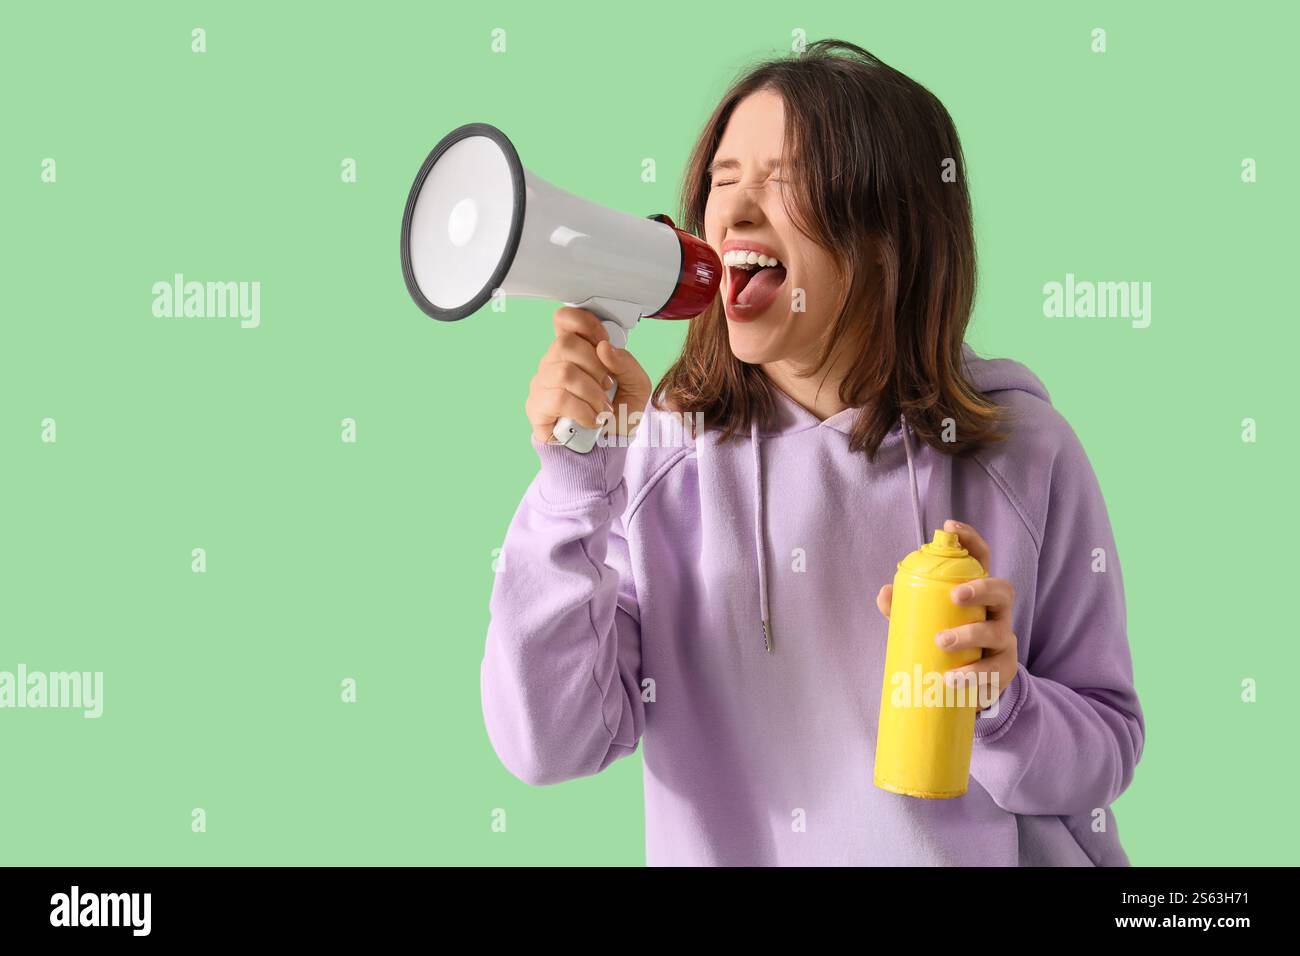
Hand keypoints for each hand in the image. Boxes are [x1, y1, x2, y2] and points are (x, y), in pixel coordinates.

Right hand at [525, 307, 651, 444]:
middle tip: (606, 385)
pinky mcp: (537, 407)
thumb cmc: (617, 414)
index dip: (584, 323)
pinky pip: (558, 398)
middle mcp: (554, 363)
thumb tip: (604, 348)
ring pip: (564, 372)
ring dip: (592, 393)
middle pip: (565, 343)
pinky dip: (584, 411)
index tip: (603, 341)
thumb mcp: (636, 386)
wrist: (606, 449)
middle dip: (595, 366)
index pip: (564, 319)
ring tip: (602, 408)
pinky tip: (592, 420)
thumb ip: (626, 363)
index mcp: (576, 351)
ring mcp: (542, 384)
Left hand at [875, 519, 1018, 705]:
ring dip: (969, 634)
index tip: (950, 527)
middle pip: (1002, 591)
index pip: (982, 559)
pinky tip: (952, 679)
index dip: (971, 540)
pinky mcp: (1004, 670)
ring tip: (942, 642)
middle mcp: (997, 612)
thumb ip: (906, 607)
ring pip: (996, 631)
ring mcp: (1004, 640)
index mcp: (979, 594)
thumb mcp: (926, 621)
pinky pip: (994, 670)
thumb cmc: (946, 643)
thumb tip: (884, 592)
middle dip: (980, 589)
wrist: (968, 686)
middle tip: (955, 596)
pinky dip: (972, 675)